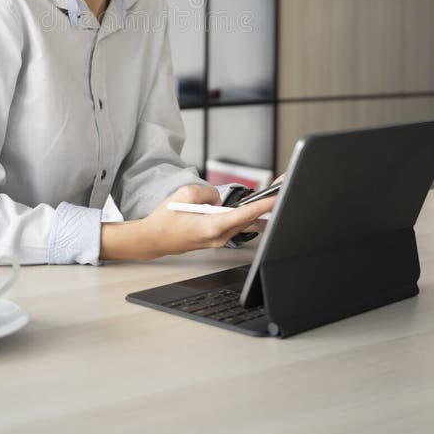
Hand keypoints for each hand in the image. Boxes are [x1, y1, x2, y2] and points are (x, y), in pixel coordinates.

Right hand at [140, 183, 279, 259]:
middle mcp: (219, 237)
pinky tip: (245, 209)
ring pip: (241, 223)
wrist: (154, 239)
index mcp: (212, 226)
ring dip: (252, 211)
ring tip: (266, 198)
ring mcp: (218, 241)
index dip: (264, 206)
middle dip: (264, 206)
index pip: (245, 214)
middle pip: (247, 219)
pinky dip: (240, 216)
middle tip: (278, 192)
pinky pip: (233, 226)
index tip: (278, 199)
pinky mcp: (215, 240)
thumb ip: (208, 192)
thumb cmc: (166, 218)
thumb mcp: (185, 194)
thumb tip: (219, 198)